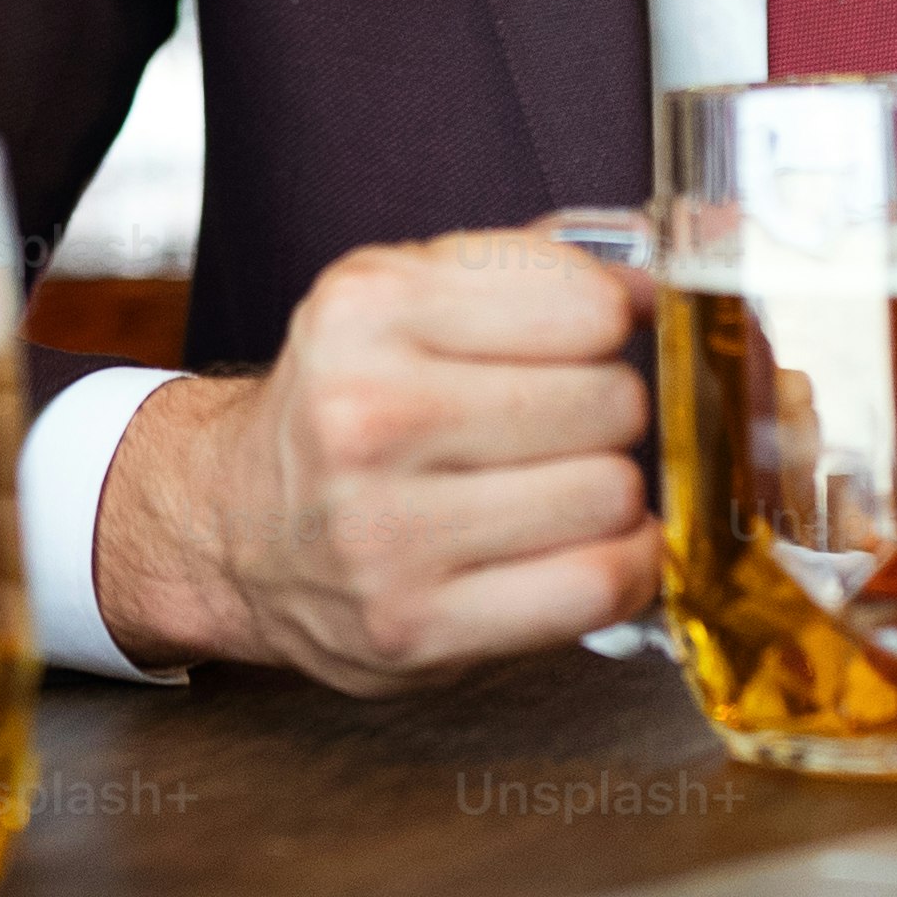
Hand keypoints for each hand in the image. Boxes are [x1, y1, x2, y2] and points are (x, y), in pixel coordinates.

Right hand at [88, 231, 658, 691]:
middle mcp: (366, 416)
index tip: (596, 334)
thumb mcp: (400, 295)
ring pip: (610, 494)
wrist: (236, 528)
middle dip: (611, 407)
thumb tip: (660, 279)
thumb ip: (528, 270)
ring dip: (611, 491)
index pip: (583, 303)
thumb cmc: (345, 407)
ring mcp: (387, 532)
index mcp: (365, 310)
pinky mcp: (416, 626)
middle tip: (569, 419)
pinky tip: (583, 544)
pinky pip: (594, 586)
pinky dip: (619, 565)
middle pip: (609, 401)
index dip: (612, 318)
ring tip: (562, 483)